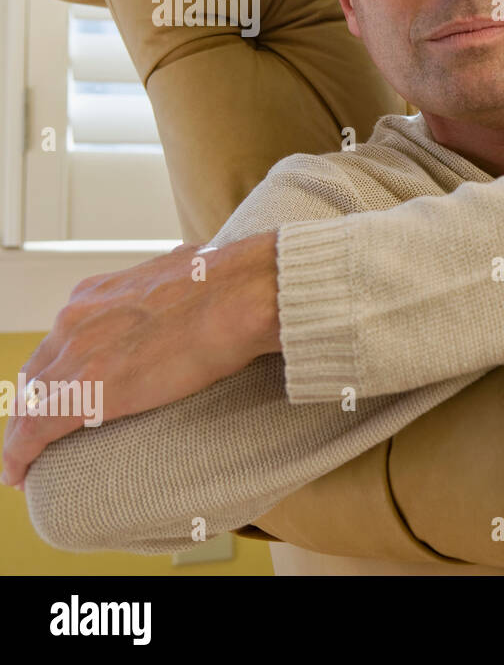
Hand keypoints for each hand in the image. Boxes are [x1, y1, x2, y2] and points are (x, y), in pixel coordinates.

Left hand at [1, 233, 279, 489]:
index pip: (61, 340)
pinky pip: (34, 431)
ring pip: (29, 403)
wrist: (239, 295)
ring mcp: (77, 355)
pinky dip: (19, 455)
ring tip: (24, 460)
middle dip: (35, 403)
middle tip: (41, 432)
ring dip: (24, 433)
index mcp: (98, 294)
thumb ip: (174, 285)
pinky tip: (17, 473)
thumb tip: (193, 280)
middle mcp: (76, 320)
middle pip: (38, 372)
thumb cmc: (228, 283)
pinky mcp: (85, 391)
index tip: (64, 389)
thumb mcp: (184, 272)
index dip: (56, 372)